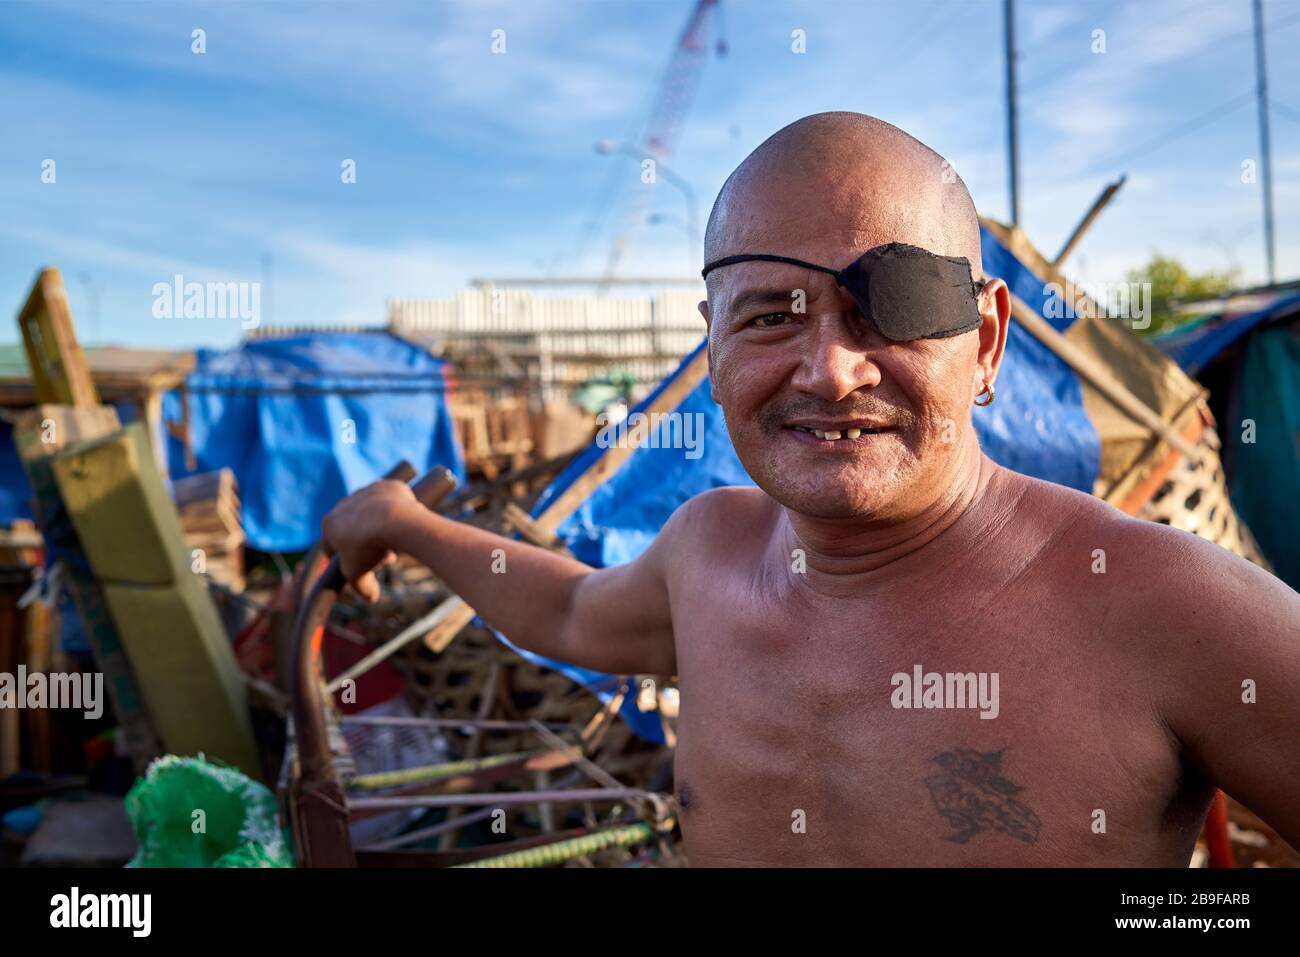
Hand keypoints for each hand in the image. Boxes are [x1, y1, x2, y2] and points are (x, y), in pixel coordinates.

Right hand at [320, 480, 418, 601]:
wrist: (393, 521)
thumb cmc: (368, 549)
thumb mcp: (358, 575)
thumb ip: (362, 588)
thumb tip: (371, 598)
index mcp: (329, 524)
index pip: (333, 545)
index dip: (348, 559)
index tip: (365, 565)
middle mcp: (343, 504)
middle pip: (355, 528)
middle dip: (367, 544)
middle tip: (385, 557)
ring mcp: (365, 492)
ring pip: (373, 514)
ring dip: (381, 528)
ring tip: (395, 543)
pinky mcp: (387, 486)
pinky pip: (392, 502)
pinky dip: (396, 513)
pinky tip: (404, 524)